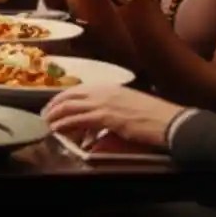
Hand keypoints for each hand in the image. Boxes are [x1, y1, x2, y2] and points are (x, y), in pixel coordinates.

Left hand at [41, 84, 185, 148]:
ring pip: (71, 106)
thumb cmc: (155, 117)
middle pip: (70, 95)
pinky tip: (57, 128)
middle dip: (54, 104)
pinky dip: (65, 123)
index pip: (79, 89)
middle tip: (45, 114)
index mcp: (111, 88)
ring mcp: (105, 102)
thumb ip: (112, 111)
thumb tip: (100, 122)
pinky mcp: (106, 116)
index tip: (54, 105)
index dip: (64, 97)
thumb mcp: (130, 107)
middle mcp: (105, 91)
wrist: (169, 121)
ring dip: (56, 114)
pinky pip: (78, 119)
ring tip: (47, 122)